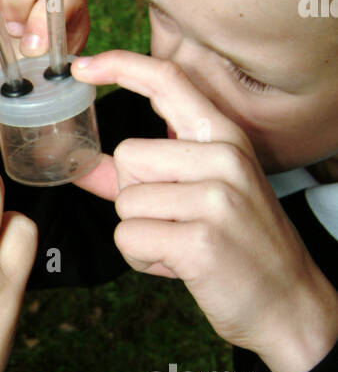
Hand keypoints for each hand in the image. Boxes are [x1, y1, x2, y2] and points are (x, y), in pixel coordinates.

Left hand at [69, 50, 337, 371]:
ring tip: (183, 244)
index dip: (120, 66)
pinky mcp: (201, 239)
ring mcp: (215, 197)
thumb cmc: (238, 248)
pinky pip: (129, 237)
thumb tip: (81, 165)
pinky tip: (181, 264)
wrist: (289, 305)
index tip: (83, 68)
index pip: (168, 81)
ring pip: (125, 202)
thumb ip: (139, 176)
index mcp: (225, 138)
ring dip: (141, 233)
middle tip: (179, 224)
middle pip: (128, 156)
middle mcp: (223, 157)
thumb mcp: (200, 196)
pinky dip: (144, 258)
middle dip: (137, 198)